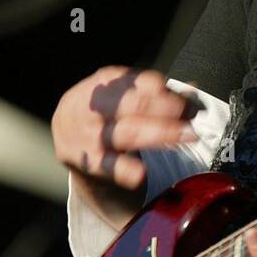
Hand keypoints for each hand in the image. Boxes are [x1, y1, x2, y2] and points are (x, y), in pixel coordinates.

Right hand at [51, 65, 198, 190]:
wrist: (63, 130)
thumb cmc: (105, 107)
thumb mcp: (122, 91)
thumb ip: (156, 92)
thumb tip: (193, 88)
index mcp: (108, 81)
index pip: (141, 83)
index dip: (168, 92)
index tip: (191, 104)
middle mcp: (97, 104)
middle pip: (135, 105)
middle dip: (166, 109)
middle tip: (192, 116)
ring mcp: (90, 132)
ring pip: (126, 133)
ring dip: (159, 134)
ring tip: (186, 136)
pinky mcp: (86, 159)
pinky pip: (106, 166)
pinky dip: (123, 170)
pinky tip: (141, 174)